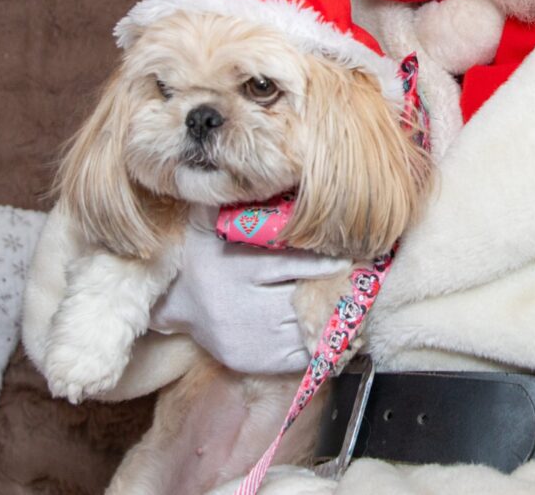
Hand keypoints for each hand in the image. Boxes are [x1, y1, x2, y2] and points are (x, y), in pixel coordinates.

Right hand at [149, 206, 351, 374]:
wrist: (172, 298)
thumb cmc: (203, 251)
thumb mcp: (211, 220)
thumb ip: (238, 200)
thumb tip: (267, 174)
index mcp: (232, 268)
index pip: (287, 265)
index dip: (322, 263)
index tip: (347, 258)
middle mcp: (238, 307)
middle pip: (298, 298)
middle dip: (331, 290)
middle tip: (362, 280)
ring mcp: (245, 338)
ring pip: (301, 329)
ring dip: (330, 318)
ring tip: (355, 304)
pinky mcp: (248, 359)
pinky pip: (294, 356)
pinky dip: (317, 342)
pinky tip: (334, 329)